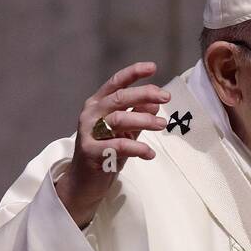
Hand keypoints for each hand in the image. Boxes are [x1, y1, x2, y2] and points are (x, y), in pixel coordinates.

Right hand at [57, 61, 168, 227]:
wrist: (84, 183)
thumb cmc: (105, 153)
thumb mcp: (123, 131)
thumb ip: (136, 116)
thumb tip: (154, 103)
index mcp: (97, 104)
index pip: (116, 83)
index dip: (133, 73)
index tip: (153, 67)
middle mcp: (91, 114)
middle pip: (119, 98)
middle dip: (144, 94)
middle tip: (165, 97)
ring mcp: (88, 132)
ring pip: (118, 120)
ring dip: (144, 120)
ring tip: (162, 125)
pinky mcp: (90, 152)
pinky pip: (117, 146)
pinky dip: (137, 147)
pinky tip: (149, 153)